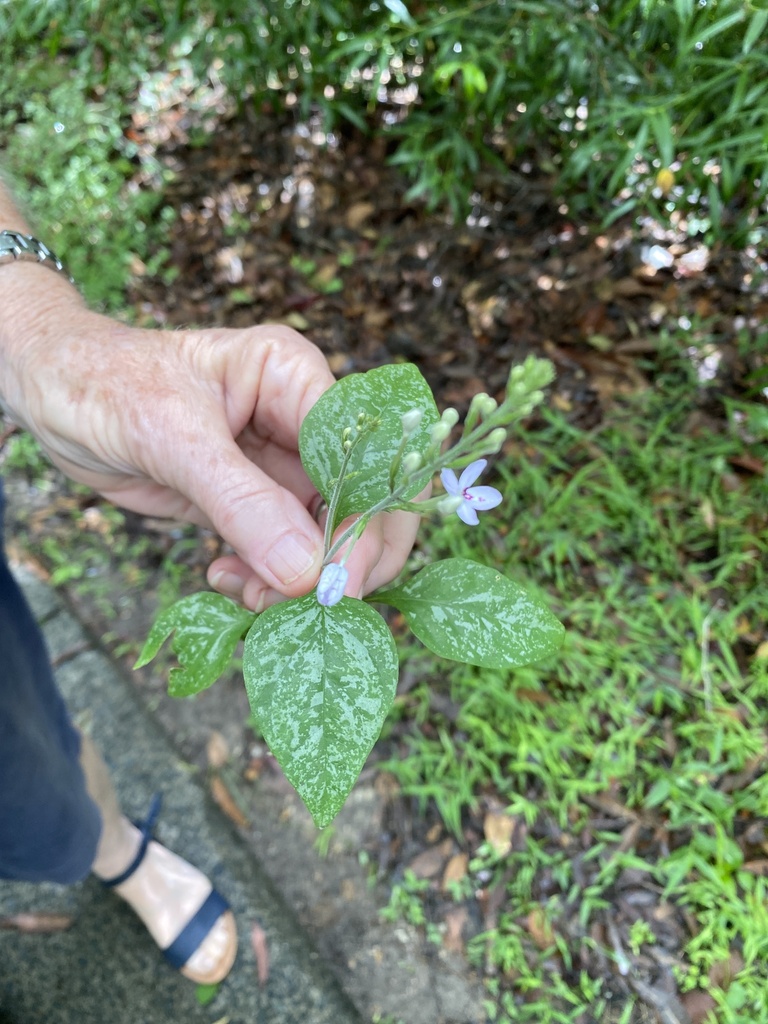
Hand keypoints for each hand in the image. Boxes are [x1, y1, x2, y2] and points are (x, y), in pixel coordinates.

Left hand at [2, 300, 418, 608]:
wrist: (52, 394)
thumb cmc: (106, 384)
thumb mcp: (173, 437)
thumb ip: (242, 503)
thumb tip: (306, 573)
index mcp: (295, 378)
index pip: (364, 453)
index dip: (366, 517)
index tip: (340, 580)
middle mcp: (301, 421)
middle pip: (364, 500)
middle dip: (343, 558)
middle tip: (312, 605)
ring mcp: (280, 465)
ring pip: (327, 537)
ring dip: (301, 579)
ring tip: (253, 598)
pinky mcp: (253, 503)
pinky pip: (285, 553)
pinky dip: (269, 580)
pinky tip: (229, 582)